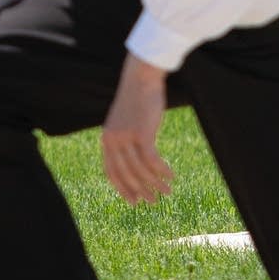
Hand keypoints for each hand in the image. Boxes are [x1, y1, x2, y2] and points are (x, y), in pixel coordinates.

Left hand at [102, 55, 174, 204]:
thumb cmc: (138, 98)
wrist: (141, 77)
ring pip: (141, 171)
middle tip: (154, 202)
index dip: (123, 190)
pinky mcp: (141, 134)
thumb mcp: (128, 120)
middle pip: (126, 175)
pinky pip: (152, 160)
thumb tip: (137, 157)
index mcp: (106, 140)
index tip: (134, 202)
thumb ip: (127, 138)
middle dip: (141, 191)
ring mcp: (126, 138)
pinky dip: (163, 171)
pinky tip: (172, 176)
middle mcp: (112, 142)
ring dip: (156, 184)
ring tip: (168, 191)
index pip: (112, 173)